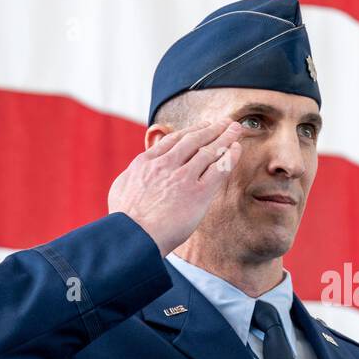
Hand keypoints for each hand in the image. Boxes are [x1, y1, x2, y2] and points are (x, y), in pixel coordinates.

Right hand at [107, 119, 243, 254]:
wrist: (133, 236)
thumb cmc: (124, 219)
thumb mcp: (121, 187)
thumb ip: (134, 175)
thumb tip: (136, 172)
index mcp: (147, 162)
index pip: (172, 140)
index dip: (190, 131)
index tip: (202, 127)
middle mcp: (166, 164)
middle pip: (193, 140)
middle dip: (211, 129)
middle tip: (224, 122)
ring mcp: (183, 177)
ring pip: (208, 151)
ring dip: (224, 137)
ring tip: (235, 129)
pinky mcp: (199, 193)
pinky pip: (219, 168)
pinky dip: (230, 156)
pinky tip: (237, 148)